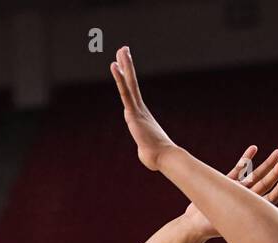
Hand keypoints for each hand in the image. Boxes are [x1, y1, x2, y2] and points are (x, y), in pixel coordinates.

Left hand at [110, 46, 174, 171]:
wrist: (163, 157)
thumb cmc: (156, 157)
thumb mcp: (146, 150)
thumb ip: (143, 146)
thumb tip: (146, 151)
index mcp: (141, 116)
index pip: (132, 94)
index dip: (128, 79)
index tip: (125, 66)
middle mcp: (140, 109)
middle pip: (131, 83)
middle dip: (128, 65)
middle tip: (123, 50)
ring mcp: (137, 109)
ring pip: (129, 83)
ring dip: (125, 66)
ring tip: (121, 50)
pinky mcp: (133, 113)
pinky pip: (125, 92)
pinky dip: (120, 78)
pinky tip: (114, 66)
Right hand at [182, 145, 277, 238]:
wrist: (192, 225)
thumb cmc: (209, 227)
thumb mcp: (228, 219)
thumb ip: (241, 210)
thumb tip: (257, 204)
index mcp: (249, 211)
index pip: (270, 199)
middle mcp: (245, 200)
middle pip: (265, 184)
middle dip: (275, 172)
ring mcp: (236, 191)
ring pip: (255, 175)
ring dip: (266, 164)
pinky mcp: (225, 184)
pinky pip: (239, 170)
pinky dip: (245, 160)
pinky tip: (253, 149)